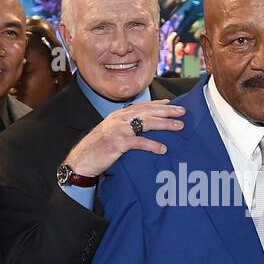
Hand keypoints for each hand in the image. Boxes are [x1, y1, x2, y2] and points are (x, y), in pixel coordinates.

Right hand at [62, 102, 184, 177]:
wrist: (81, 160)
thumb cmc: (98, 149)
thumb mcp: (112, 133)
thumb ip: (126, 127)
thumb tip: (141, 126)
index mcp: (119, 116)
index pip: (142, 106)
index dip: (158, 104)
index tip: (172, 103)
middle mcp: (119, 119)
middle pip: (148, 111)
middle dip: (167, 111)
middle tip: (183, 111)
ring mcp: (118, 130)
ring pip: (146, 123)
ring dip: (165, 124)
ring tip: (179, 127)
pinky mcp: (117, 144)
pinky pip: (138, 143)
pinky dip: (151, 145)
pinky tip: (162, 149)